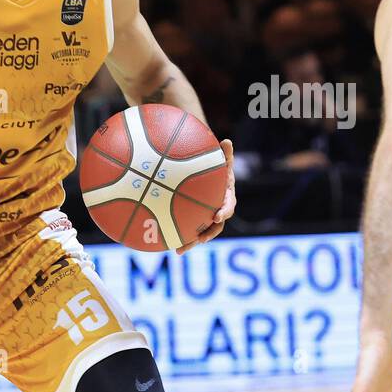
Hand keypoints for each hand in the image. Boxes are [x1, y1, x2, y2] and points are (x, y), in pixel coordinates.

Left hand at [176, 139, 235, 254]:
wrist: (213, 176)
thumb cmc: (217, 166)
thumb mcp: (222, 160)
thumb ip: (226, 154)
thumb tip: (227, 141)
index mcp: (227, 198)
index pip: (228, 207)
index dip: (224, 212)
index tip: (217, 216)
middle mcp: (219, 211)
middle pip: (215, 227)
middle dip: (207, 235)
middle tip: (199, 240)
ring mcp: (207, 218)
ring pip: (201, 233)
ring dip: (191, 242)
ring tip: (179, 250)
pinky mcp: (196, 220)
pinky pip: (188, 229)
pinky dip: (178, 236)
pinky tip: (163, 242)